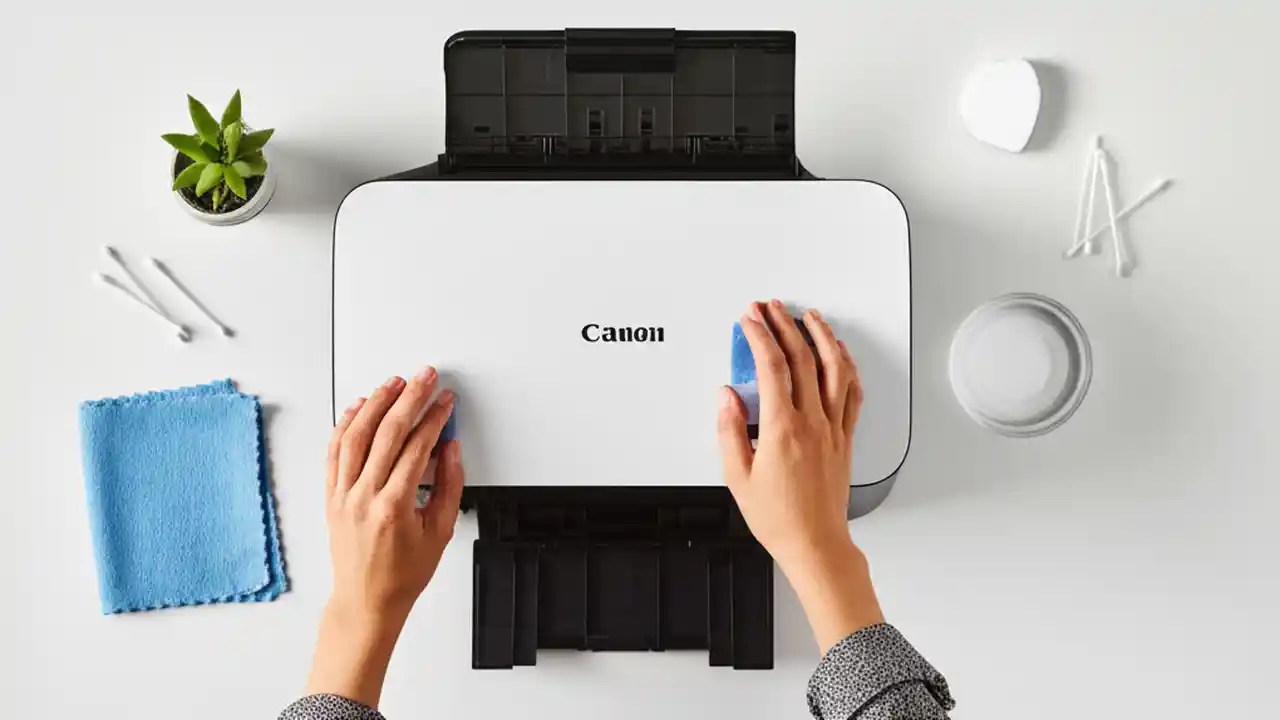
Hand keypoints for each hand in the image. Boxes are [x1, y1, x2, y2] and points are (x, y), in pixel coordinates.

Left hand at [306, 367, 462, 706]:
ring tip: (392, 383)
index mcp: (393, 507)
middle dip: (409, 399)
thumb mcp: (439, 532)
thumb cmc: (402, 574)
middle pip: (386, 433)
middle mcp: (363, 497)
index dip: (434, 418)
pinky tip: (357, 407)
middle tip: (424, 378)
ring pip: (355, 435)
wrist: (366, 600)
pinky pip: (334, 452)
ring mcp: (342, 495)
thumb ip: (448, 486)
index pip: (416, 447)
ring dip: (375, 403)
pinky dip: (345, 425)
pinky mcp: (330, 496)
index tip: (445, 401)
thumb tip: (449, 449)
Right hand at [717, 300, 883, 651]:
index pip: (772, 367)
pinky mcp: (845, 437)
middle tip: (770, 308)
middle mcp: (812, 423)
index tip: (749, 320)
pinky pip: (852, 392)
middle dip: (784, 325)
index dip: (760, 336)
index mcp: (783, 429)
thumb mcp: (738, 477)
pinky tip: (840, 354)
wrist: (816, 543)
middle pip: (802, 358)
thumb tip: (726, 396)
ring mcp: (833, 428)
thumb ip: (730, 430)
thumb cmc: (779, 518)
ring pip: (834, 368)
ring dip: (821, 336)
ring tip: (809, 317)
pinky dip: (846, 366)